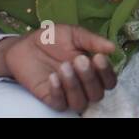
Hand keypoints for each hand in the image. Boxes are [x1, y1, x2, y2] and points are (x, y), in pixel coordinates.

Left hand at [0, 24, 117, 112]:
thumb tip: (113, 48)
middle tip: (79, 59)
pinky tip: (52, 77)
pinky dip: (58, 92)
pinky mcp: (50, 98)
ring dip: (74, 86)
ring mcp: (67, 93)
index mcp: (93, 70)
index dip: (106, 73)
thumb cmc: (52, 39)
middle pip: (97, 94)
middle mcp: (83, 85)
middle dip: (90, 78)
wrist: (25, 45)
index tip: (98, 57)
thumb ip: (92, 41)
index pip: (109, 81)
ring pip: (80, 103)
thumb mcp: (74, 34)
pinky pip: (60, 104)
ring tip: (63, 67)